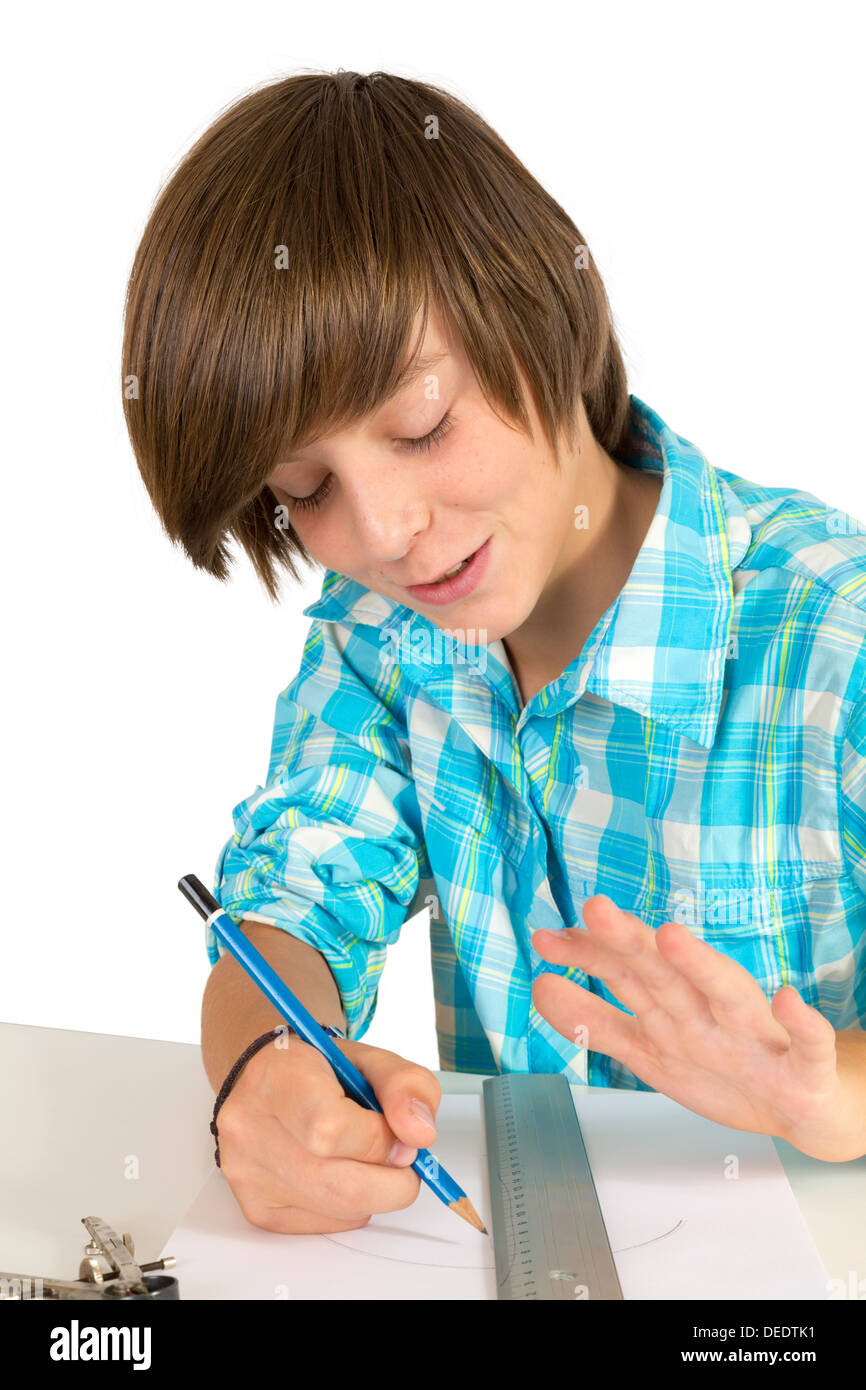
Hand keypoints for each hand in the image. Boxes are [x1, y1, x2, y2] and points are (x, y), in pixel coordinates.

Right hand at [215, 1034, 441, 1231]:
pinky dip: (348, 1206)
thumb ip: (406, 1085)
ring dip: (373, 1192)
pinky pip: (324, 1225)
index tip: (401, 1135)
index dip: (380, 1141)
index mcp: (276, 1078)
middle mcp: (250, 1127)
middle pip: (338, 1186)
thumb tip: (419, 1135)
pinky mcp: (255, 1207)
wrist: (264, 1080)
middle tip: (401, 1157)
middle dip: (391, 1180)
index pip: (330, 1129)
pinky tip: (338, 1172)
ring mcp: (247, 1172)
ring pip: (338, 1211)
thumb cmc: (318, 1070)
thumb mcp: (369, 1059)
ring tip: (365, 1157)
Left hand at [531, 895, 857, 1159]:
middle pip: (665, 973)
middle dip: (629, 943)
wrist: (799, 1106)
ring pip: (727, 994)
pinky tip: (788, 1000)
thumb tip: (539, 986)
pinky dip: (800, 1022)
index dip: (587, 954)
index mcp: (674, 1006)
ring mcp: (756, 1035)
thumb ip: (596, 1019)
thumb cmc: (724, 1066)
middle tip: (595, 910)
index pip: (625, 971)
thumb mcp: (650, 1048)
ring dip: (701, 965)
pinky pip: (806, 1044)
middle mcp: (709, 1011)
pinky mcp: (802, 1066)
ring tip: (672, 937)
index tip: (547, 938)